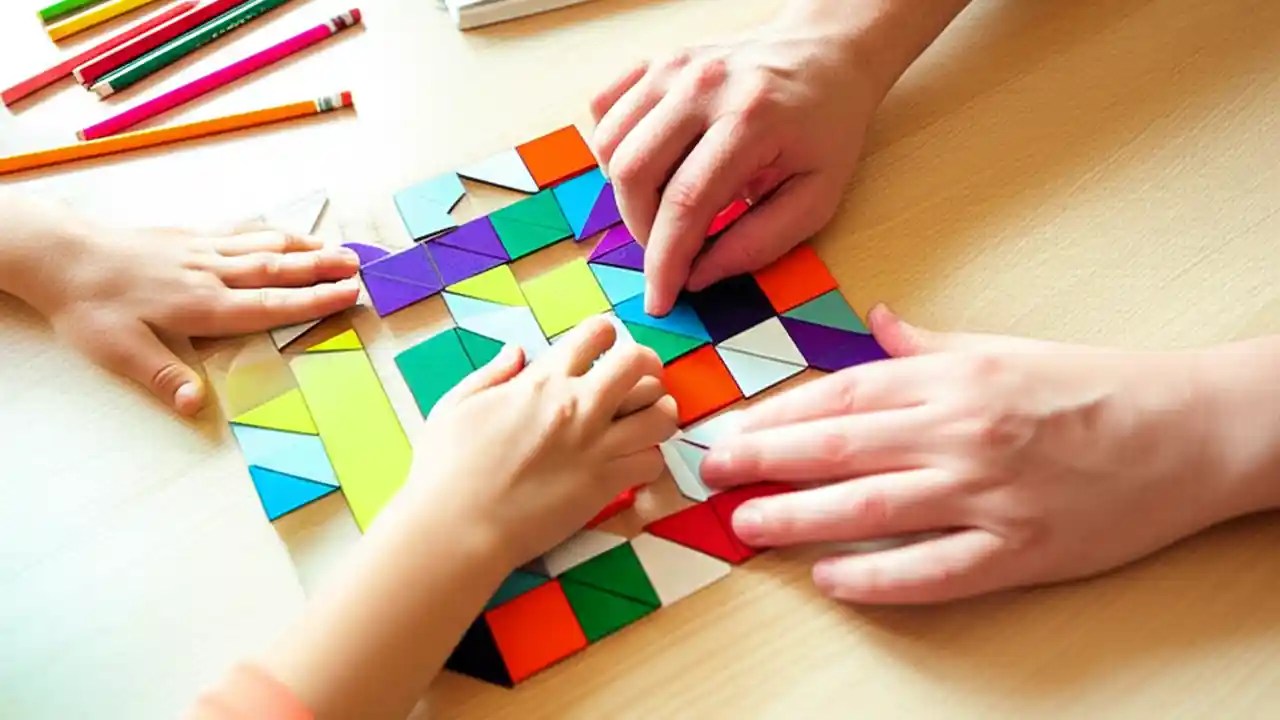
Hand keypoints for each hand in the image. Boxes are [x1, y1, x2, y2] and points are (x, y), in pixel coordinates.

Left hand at [25, 225, 359, 415]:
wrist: (60, 255)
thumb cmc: (89, 307)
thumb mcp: (119, 352)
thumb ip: (163, 377)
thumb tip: (196, 406)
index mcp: (202, 306)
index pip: (269, 305)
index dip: (313, 302)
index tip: (349, 295)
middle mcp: (210, 274)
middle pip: (277, 270)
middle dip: (322, 270)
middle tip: (361, 268)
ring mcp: (201, 251)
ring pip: (264, 246)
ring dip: (305, 249)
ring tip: (339, 250)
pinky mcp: (189, 237)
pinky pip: (241, 233)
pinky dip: (270, 233)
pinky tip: (284, 234)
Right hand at [411, 317, 678, 569]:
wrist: (457, 528)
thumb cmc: (446, 468)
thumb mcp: (457, 405)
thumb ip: (493, 374)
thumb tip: (517, 352)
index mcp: (543, 381)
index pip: (597, 334)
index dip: (605, 336)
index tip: (602, 350)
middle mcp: (578, 406)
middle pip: (640, 363)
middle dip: (647, 364)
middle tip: (640, 379)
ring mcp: (596, 446)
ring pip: (661, 414)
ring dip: (659, 413)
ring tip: (646, 421)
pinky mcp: (605, 486)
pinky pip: (652, 462)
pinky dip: (649, 460)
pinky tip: (632, 463)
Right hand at [590, 21, 881, 313]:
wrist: (828, 54)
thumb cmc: (826, 128)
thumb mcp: (817, 196)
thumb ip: (760, 242)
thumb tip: (698, 276)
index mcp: (751, 119)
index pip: (686, 203)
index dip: (665, 262)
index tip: (659, 301)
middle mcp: (704, 85)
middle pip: (634, 173)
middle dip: (643, 232)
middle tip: (669, 253)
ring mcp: (673, 66)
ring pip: (610, 145)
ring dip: (626, 194)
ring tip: (664, 208)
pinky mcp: (655, 61)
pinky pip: (604, 110)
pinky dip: (613, 149)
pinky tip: (649, 165)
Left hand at [701, 306, 1256, 603]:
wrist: (1191, 428)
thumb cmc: (1093, 384)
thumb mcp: (1003, 348)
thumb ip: (926, 344)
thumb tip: (870, 320)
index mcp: (953, 378)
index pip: (842, 393)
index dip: (776, 414)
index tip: (731, 430)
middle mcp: (961, 429)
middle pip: (839, 445)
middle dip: (764, 459)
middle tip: (711, 474)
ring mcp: (989, 490)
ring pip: (871, 506)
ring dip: (798, 516)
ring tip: (746, 524)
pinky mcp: (1020, 547)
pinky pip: (934, 570)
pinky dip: (877, 577)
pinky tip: (830, 578)